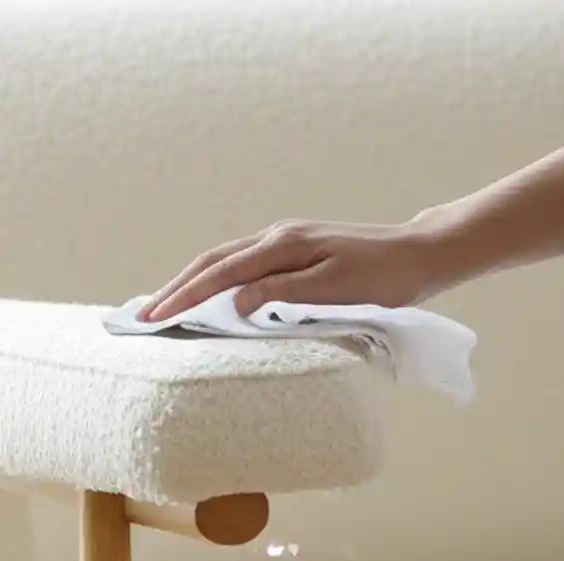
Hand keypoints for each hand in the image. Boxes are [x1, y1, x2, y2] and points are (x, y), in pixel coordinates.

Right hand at [138, 216, 458, 320]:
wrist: (421, 254)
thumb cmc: (385, 279)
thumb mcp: (336, 290)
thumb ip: (283, 294)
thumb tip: (234, 302)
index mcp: (284, 246)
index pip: (220, 274)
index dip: (184, 298)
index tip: (154, 320)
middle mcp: (276, 237)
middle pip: (210, 261)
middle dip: (174, 288)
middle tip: (142, 317)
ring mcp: (283, 239)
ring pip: (221, 258)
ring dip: (188, 282)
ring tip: (162, 306)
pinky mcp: (292, 247)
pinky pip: (238, 261)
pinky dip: (211, 277)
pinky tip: (204, 292)